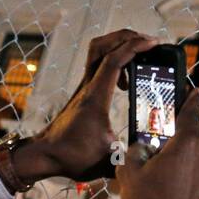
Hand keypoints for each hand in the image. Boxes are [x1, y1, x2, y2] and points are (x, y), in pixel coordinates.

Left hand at [14, 29, 156, 183]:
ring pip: (97, 50)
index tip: (153, 43)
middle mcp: (88, 86)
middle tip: (148, 43)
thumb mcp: (107, 161)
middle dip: (127, 37)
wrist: (45, 155)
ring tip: (139, 56)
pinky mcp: (83, 91)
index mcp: (96, 98)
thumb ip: (131, 158)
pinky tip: (124, 82)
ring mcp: (84, 86)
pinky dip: (114, 61)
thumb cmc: (72, 156)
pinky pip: (98, 64)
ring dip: (119, 45)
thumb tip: (153, 157)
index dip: (134, 47)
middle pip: (102, 45)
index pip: (114, 60)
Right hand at [116, 89, 198, 198]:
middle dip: (189, 130)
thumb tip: (138, 149)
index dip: (191, 100)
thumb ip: (133, 154)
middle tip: (170, 139)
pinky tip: (179, 181)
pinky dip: (196, 169)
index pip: (190, 113)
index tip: (196, 90)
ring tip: (172, 163)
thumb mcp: (130, 175)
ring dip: (193, 151)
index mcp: (186, 144)